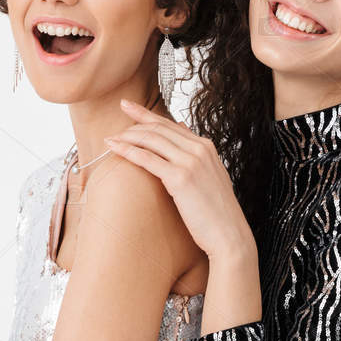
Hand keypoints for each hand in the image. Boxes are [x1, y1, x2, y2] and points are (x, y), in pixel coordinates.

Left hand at [107, 98, 252, 260]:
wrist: (229, 235)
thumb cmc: (218, 213)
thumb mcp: (210, 177)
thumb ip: (196, 157)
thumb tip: (181, 136)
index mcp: (207, 147)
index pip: (171, 124)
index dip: (147, 113)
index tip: (129, 106)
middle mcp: (200, 149)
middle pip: (160, 128)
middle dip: (135, 122)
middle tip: (117, 121)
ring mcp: (191, 162)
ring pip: (151, 139)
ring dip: (128, 136)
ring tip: (111, 139)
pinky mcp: (180, 178)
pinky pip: (148, 158)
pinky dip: (128, 150)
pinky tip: (114, 147)